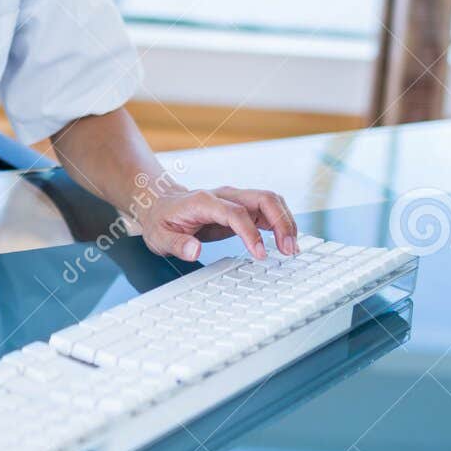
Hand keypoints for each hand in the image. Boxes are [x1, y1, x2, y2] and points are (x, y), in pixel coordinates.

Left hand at [136, 186, 297, 261]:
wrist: (160, 205)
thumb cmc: (161, 221)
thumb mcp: (159, 237)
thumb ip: (177, 244)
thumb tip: (194, 252)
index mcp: (204, 201)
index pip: (236, 212)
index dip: (251, 233)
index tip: (261, 254)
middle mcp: (224, 195)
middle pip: (263, 198)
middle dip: (281, 222)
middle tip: (288, 250)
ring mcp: (235, 199)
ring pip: (271, 201)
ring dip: (286, 222)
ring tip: (291, 248)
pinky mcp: (242, 207)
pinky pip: (268, 209)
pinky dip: (281, 223)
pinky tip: (286, 242)